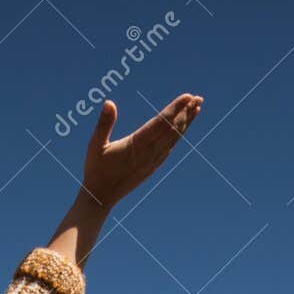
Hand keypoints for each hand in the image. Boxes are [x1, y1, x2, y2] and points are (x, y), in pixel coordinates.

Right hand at [80, 94, 202, 209]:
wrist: (101, 197)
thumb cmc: (96, 169)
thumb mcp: (96, 145)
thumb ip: (104, 123)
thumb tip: (109, 103)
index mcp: (137, 145)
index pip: (161, 123)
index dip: (175, 108)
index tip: (188, 96)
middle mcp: (149, 153)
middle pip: (172, 129)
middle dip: (186, 112)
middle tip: (198, 97)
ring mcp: (153, 161)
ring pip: (174, 138)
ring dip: (186, 122)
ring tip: (197, 108)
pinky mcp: (152, 166)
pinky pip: (170, 148)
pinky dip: (178, 135)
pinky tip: (183, 128)